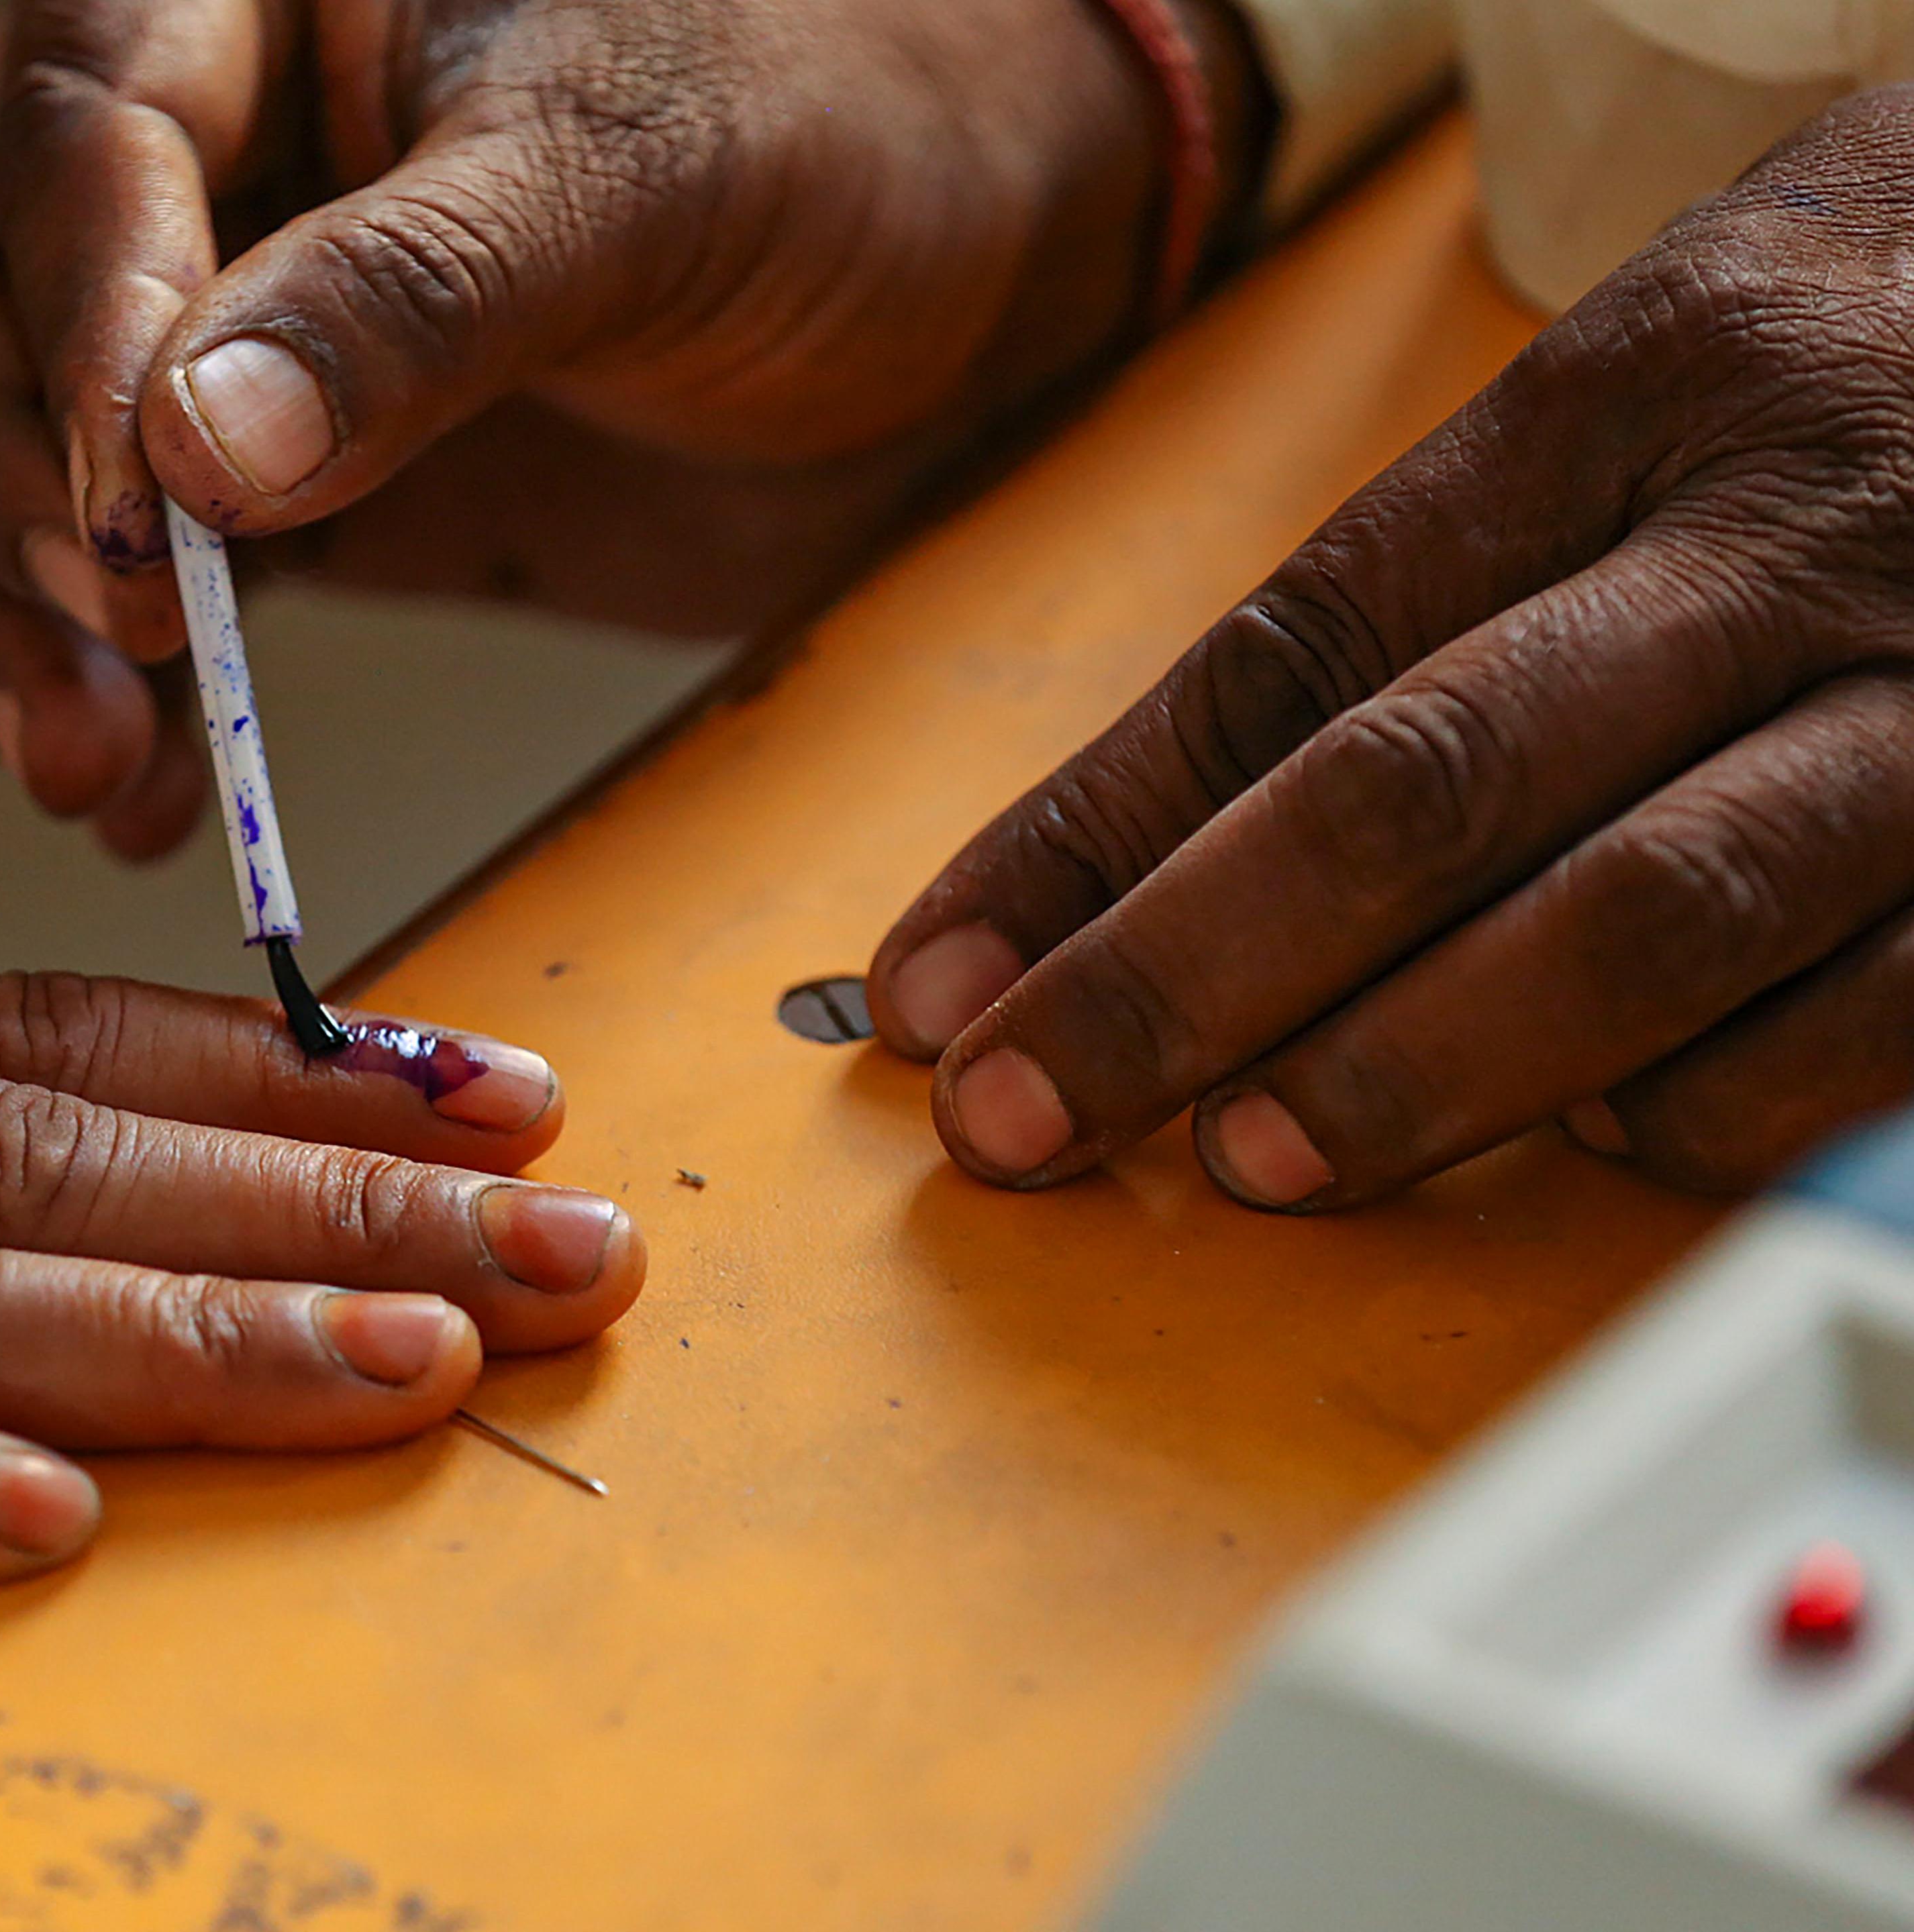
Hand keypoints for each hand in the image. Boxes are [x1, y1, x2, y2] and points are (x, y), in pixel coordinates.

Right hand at [0, 0, 1262, 857]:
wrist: (964, 261)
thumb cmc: (839, 129)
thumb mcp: (644, 183)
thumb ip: (415, 296)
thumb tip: (193, 447)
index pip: (78, 144)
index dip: (80, 338)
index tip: (138, 520)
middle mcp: (188, 140)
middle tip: (108, 652)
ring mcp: (202, 315)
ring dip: (9, 620)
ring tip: (93, 767)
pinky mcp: (253, 471)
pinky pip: (110, 574)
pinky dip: (99, 687)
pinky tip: (132, 791)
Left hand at [867, 89, 1913, 1208]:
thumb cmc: (1871, 338)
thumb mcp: (1642, 382)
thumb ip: (1434, 591)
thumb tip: (1155, 844)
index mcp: (1637, 393)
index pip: (1299, 648)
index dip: (1095, 838)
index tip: (945, 980)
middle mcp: (1791, 533)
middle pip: (1423, 786)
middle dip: (1187, 981)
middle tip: (1028, 1116)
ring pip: (1640, 919)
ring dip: (1414, 1069)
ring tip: (1248, 1162)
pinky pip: (1862, 1021)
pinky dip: (1698, 1108)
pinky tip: (1586, 1142)